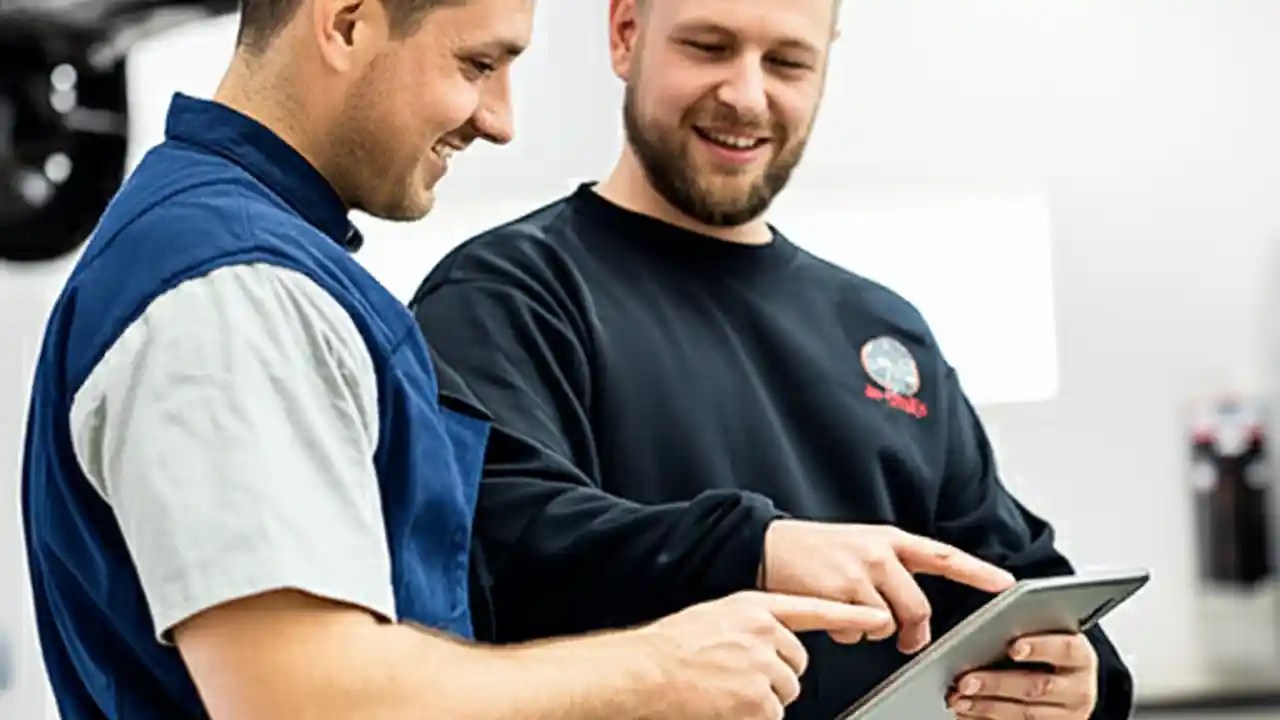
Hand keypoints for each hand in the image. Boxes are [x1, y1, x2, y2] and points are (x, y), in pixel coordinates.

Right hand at [640, 590, 893, 719]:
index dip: (850, 612)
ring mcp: (762, 666)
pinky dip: (753, 716)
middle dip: (776, 674)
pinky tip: (727, 705)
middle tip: (739, 676)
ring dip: (763, 698)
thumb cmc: (673, 645)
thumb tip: (777, 642)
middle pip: (797, 663)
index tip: (878, 615)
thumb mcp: (718, 617)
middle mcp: (764, 633)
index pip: (813, 608)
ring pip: (786, 691)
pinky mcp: (757, 700)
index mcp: (754, 607)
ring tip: (727, 690)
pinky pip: (772, 715)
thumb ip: (753, 624)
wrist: (646, 670)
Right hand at [761, 520, 1016, 652]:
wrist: (769, 545)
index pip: (944, 556)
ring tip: (851, 615)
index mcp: (891, 539)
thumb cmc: (816, 550)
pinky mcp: (839, 592)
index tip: (1005, 585)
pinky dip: (848, 634)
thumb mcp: (861, 545)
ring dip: (873, 632)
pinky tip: (832, 616)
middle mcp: (880, 553)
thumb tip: (914, 610)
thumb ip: (892, 567)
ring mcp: (860, 572)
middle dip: (914, 633)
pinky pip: (859, 632)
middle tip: (905, 641)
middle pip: (919, 608)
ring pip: (888, 624)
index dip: (977, 572)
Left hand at [948, 633, 1098, 718]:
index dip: (1040, 648)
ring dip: (988, 707)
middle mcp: (1079, 689)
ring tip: (960, 699)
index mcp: (1081, 657)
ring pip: (1027, 714)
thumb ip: (1024, 631)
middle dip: (998, 684)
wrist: (1067, 682)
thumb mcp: (1046, 636)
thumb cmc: (1047, 651)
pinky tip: (968, 713)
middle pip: (1039, 687)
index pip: (1065, 650)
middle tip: (967, 681)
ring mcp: (1067, 716)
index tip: (1013, 648)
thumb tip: (990, 629)